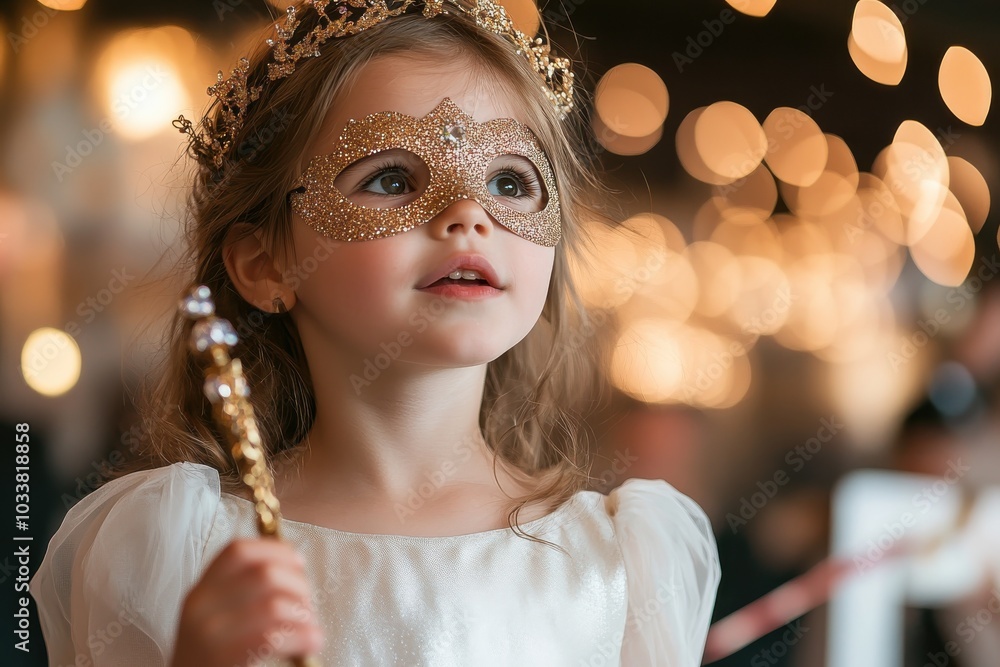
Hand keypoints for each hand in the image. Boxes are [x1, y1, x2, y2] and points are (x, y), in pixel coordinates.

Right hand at [169, 538, 322, 666]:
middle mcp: (201, 606)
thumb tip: (295, 570)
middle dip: (298, 586)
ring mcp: (210, 633)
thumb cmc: (210, 659)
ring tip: (309, 629)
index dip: (276, 550)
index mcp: (201, 591)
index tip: (297, 563)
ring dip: (303, 615)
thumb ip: (243, 592)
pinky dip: (303, 637)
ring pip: (274, 604)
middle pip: (264, 574)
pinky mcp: (222, 657)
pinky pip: (273, 637)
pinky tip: (310, 642)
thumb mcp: (214, 618)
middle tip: (306, 606)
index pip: (239, 550)